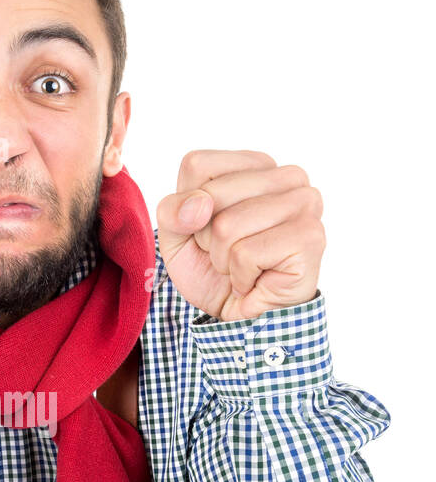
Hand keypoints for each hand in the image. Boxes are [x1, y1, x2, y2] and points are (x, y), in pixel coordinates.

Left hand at [155, 150, 324, 320]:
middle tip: (229, 254)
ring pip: (227, 226)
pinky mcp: (309, 236)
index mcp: (255, 164)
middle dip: (207, 237)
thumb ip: (172, 212)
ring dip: (224, 260)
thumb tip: (200, 204)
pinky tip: (258, 280)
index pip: (197, 165)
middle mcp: (287, 176)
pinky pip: (246, 254)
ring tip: (243, 267)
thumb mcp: (176, 237)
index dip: (189, 206)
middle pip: (211, 195)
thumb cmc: (213, 270)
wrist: (239, 316)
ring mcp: (305, 203)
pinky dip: (241, 277)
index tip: (208, 228)